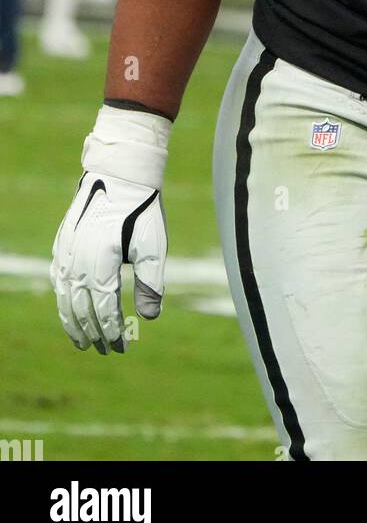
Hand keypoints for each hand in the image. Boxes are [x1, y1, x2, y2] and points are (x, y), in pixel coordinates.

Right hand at [50, 105, 170, 353]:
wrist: (121, 172)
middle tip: (103, 350)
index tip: (121, 347)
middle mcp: (77, 261)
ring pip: (63, 296)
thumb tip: (149, 319)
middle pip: (80, 308)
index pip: (103, 310)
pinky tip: (68, 305)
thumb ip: (150, 283)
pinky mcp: (63, 241)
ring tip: (81, 340)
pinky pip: (56, 277)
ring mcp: (66, 251)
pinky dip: (62, 297)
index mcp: (101, 264)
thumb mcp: (153, 246)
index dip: (112, 331)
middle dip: (92, 333)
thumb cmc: (142, 209)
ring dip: (72, 321)